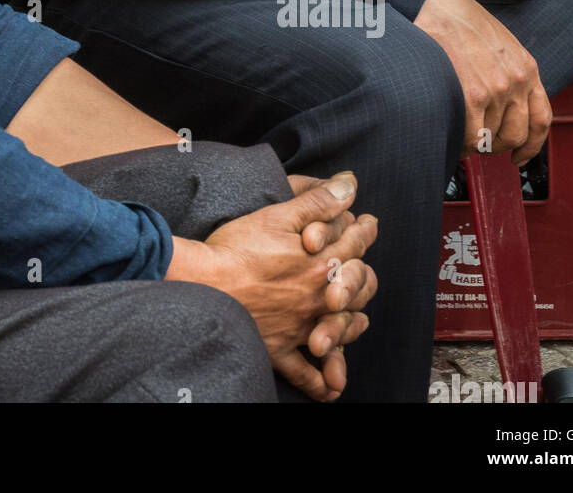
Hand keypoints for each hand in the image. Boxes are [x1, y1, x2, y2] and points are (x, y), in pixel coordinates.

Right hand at [172, 173, 377, 400]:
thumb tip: (349, 185)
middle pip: (356, 288)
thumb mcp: (278, 214)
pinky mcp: (279, 347)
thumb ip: (317, 202)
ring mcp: (301, 325)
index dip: (363, 230)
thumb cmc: (237, 247)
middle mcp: (317, 297)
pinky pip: (305, 372)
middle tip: (364, 266)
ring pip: (340, 329)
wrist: (204, 282)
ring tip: (359, 321)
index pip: (354, 244)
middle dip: (364, 274)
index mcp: (321, 263)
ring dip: (352, 325)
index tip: (368, 223)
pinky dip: (320, 382)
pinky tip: (331, 387)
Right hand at [409, 0, 550, 165]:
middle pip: (514, 136)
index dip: (531, 146)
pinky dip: (461, 144)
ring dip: (472, 143)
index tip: (519, 156)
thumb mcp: (496, 41)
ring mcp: (495, 90)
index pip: (541, 120)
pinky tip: (449, 135)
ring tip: (455, 133)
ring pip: (489, 138)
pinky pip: (472, 137)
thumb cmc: (455, 16)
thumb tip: (499, 106)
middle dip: (495, 146)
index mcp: (526, 68)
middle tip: (477, 143)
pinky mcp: (471, 95)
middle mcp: (516, 81)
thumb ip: (506, 71)